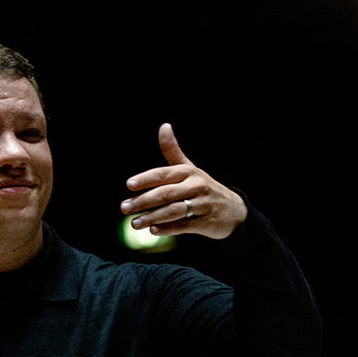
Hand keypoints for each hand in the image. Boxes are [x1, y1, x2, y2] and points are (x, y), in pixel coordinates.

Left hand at [120, 123, 246, 238]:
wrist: (233, 210)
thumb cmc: (204, 188)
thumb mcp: (190, 169)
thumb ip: (173, 151)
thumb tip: (164, 126)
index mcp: (189, 172)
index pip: (163, 174)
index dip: (145, 179)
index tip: (129, 185)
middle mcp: (196, 186)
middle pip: (165, 194)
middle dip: (143, 201)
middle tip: (124, 208)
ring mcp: (202, 205)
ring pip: (173, 211)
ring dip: (152, 218)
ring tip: (135, 223)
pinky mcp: (205, 223)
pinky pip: (183, 226)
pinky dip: (167, 228)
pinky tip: (153, 230)